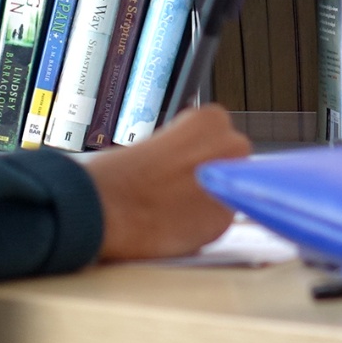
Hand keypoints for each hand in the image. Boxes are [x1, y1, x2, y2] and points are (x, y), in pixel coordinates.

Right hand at [83, 105, 252, 261]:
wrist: (109, 208)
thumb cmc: (119, 172)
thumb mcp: (153, 139)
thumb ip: (180, 147)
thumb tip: (185, 163)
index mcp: (212, 119)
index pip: (215, 131)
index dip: (195, 147)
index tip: (179, 158)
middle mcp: (232, 148)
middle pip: (228, 159)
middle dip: (208, 171)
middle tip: (177, 182)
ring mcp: (231, 186)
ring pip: (225, 191)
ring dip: (206, 197)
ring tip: (171, 205)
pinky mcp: (224, 222)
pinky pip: (215, 219)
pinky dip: (199, 223)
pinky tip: (173, 222)